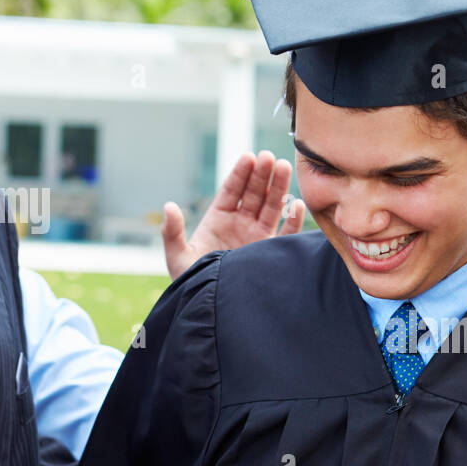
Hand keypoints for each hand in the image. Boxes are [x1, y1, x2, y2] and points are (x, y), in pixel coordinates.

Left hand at [161, 150, 304, 278]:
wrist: (213, 308)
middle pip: (254, 194)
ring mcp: (257, 237)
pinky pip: (286, 234)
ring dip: (278, 188)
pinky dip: (293, 220)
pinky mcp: (269, 253)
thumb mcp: (178, 256)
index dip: (240, 174)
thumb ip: (173, 232)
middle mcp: (240, 224)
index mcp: (218, 219)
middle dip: (261, 175)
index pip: (231, 190)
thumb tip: (169, 206)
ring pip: (271, 207)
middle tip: (269, 157)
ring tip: (284, 168)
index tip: (248, 158)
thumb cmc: (192, 282)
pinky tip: (297, 205)